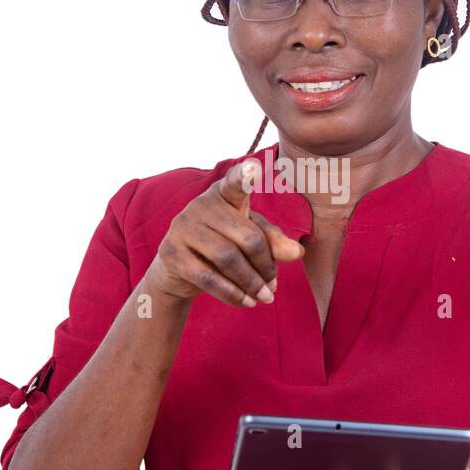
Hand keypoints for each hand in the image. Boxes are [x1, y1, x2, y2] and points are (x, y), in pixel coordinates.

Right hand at [145, 157, 304, 307]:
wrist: (178, 272)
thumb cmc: (222, 247)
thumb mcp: (250, 240)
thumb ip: (273, 242)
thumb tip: (297, 253)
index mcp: (223, 194)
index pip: (236, 182)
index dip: (245, 175)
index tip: (254, 167)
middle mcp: (201, 205)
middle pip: (248, 237)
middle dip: (266, 266)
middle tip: (274, 287)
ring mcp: (182, 227)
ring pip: (228, 259)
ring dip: (252, 283)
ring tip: (266, 298)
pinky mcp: (171, 253)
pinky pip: (208, 277)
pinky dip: (233, 294)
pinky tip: (247, 302)